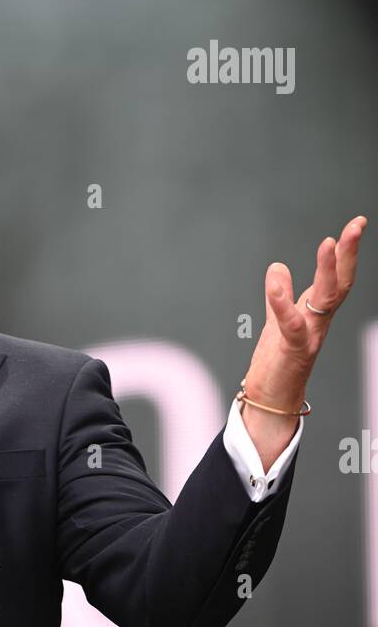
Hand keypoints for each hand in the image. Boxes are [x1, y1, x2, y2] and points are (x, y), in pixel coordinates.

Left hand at [241, 215, 367, 468]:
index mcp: (317, 313)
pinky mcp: (292, 351)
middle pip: (340, 285)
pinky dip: (283, 301)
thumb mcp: (279, 322)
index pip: (337, 278)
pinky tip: (277, 278)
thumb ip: (280, 296)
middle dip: (348, 255)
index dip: (347, 252)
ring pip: (324, 301)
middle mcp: (319, 323)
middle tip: (355, 227)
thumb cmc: (277, 363)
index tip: (355, 224)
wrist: (271, 401)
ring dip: (328, 272)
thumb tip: (278, 266)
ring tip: (329, 243)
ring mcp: (309, 337)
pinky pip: (291, 324)